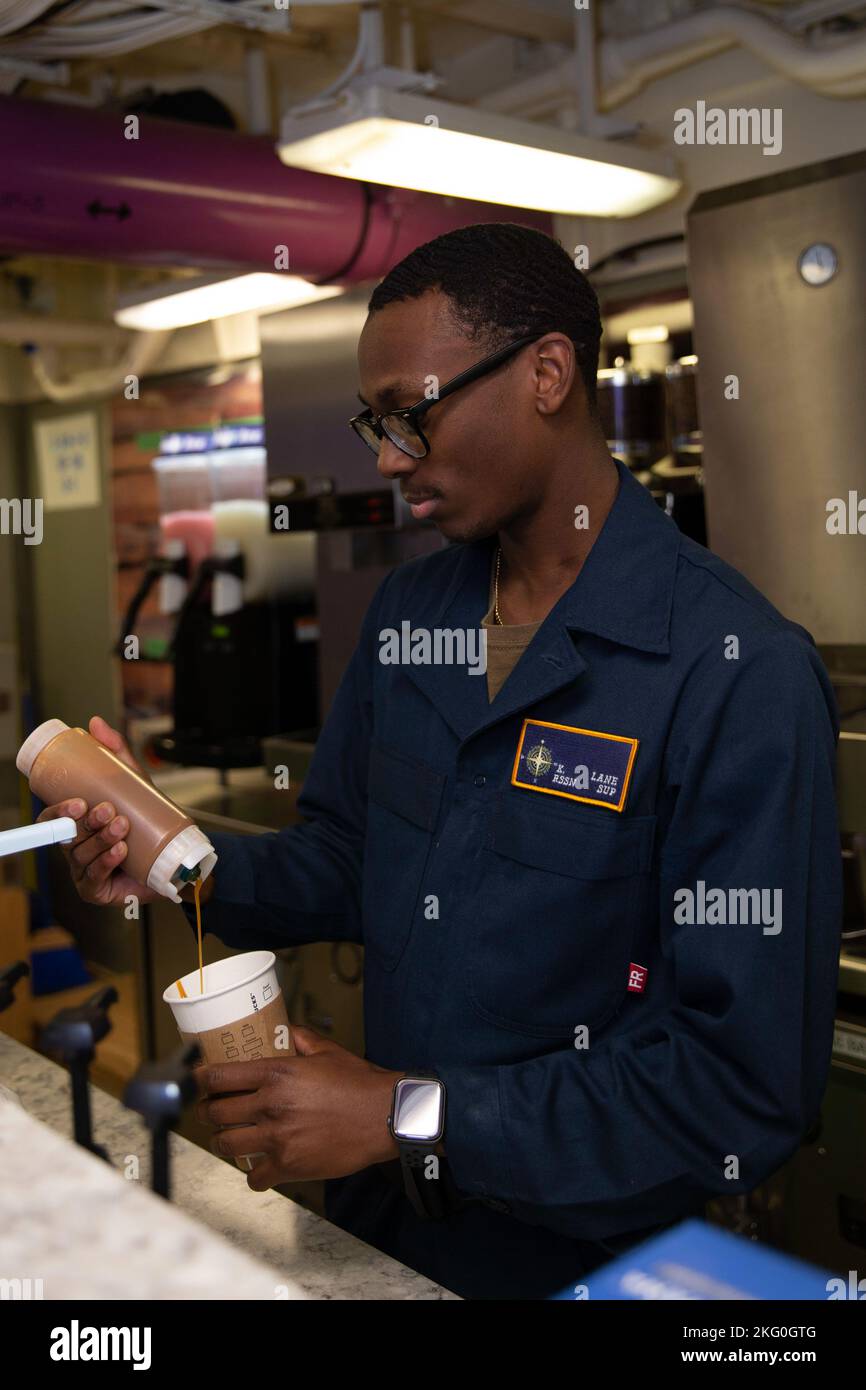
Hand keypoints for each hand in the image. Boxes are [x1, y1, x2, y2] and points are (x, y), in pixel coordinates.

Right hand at [36, 714, 159, 907]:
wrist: (173, 857)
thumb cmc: (146, 822)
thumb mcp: (132, 783)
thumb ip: (115, 753)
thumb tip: (94, 723)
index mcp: (76, 826)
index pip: (52, 820)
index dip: (57, 813)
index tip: (79, 802)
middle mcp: (76, 849)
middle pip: (68, 838)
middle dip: (88, 824)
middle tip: (110, 811)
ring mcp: (84, 872)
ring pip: (82, 856)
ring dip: (101, 841)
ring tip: (122, 828)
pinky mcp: (97, 891)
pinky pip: (94, 878)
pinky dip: (106, 863)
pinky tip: (119, 851)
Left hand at [195, 1027, 403, 1190]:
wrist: (384, 1116)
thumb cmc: (359, 1084)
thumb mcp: (327, 1051)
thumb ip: (301, 1039)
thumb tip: (286, 1030)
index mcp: (276, 1074)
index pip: (219, 1077)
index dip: (200, 1080)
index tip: (197, 1081)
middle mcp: (271, 1105)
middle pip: (216, 1113)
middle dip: (208, 1113)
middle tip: (212, 1112)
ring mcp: (277, 1138)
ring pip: (227, 1145)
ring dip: (224, 1141)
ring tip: (229, 1138)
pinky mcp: (289, 1165)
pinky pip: (255, 1177)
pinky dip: (254, 1175)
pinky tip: (259, 1167)